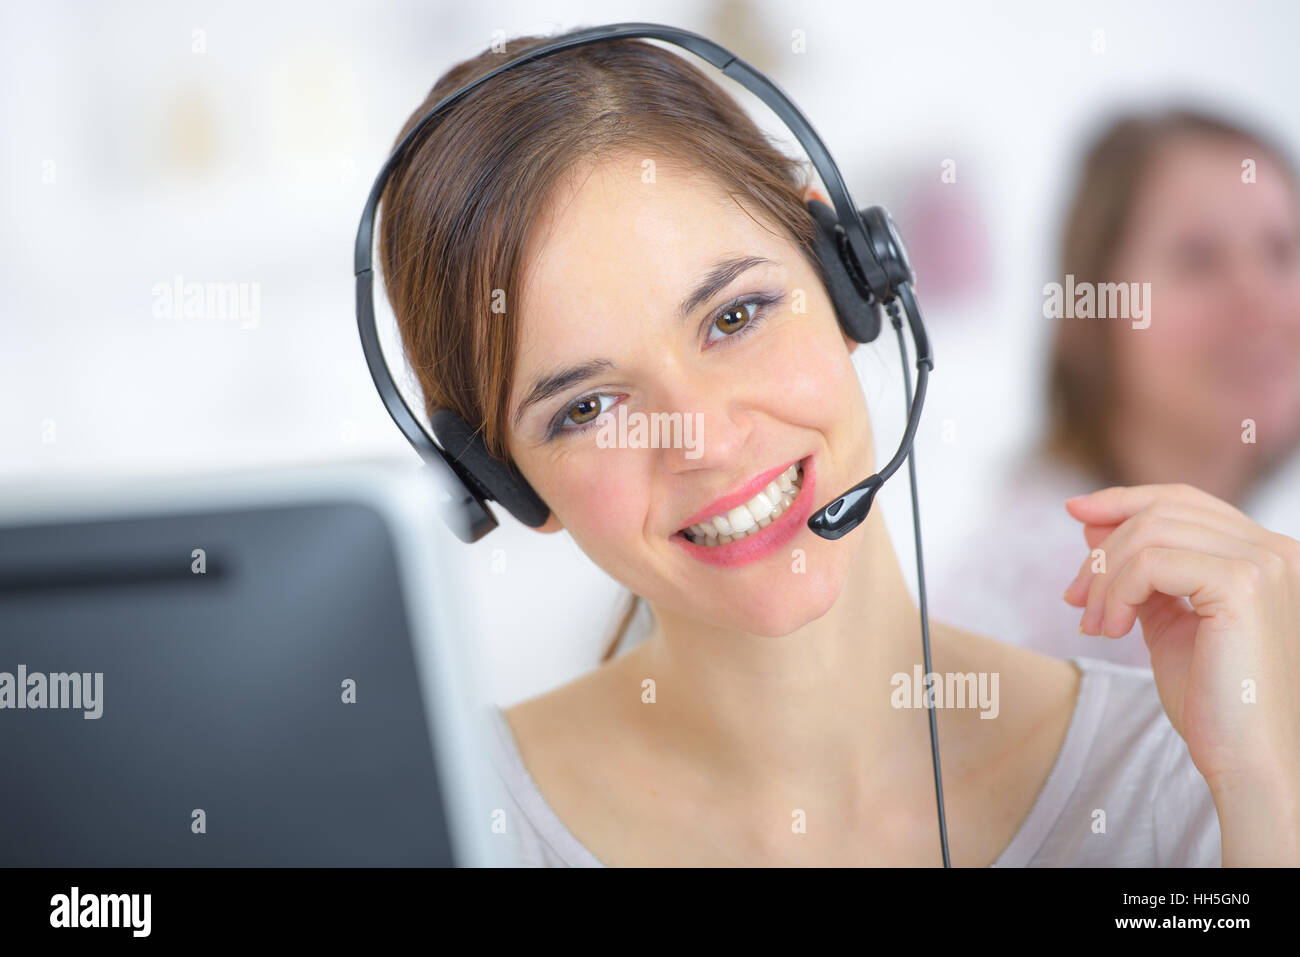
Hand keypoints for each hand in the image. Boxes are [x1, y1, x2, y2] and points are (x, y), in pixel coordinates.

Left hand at [1061, 483, 1299, 862]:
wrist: (1247, 761)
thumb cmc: (1212, 701)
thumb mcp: (1169, 622)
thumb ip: (1139, 574)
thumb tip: (1092, 524)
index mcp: (1266, 555)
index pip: (1186, 502)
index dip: (1125, 500)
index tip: (1075, 510)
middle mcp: (1276, 550)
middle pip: (1162, 512)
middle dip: (1104, 550)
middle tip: (1075, 598)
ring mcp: (1265, 564)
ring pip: (1151, 534)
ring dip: (1105, 578)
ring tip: (1093, 625)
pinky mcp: (1243, 585)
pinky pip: (1151, 564)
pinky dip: (1118, 593)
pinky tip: (1111, 631)